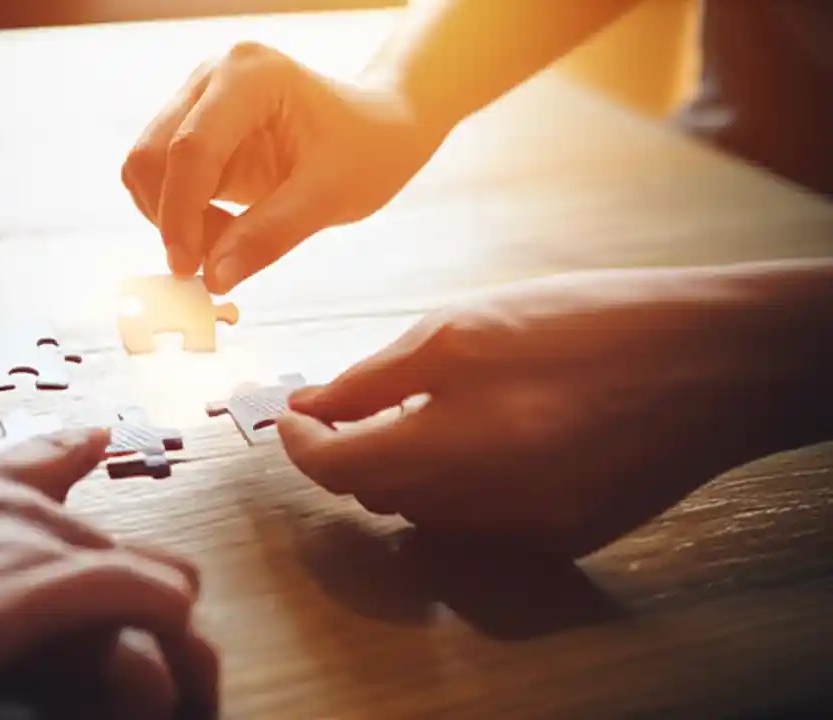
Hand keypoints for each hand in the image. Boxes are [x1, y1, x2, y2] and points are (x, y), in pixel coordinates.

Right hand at [0, 429, 215, 715]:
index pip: (75, 470)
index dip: (112, 530)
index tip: (134, 562)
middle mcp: (18, 506)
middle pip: (149, 559)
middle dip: (163, 629)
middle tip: (148, 699)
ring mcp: (25, 540)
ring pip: (167, 585)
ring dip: (173, 655)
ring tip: (150, 713)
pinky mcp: (24, 588)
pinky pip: (146, 600)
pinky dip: (160, 657)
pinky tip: (141, 696)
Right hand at [122, 42, 441, 292]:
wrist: (376, 131)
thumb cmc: (365, 152)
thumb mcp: (329, 197)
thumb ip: (269, 235)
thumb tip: (213, 278)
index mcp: (250, 76)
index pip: (191, 148)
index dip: (181, 214)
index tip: (190, 268)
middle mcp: (213, 78)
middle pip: (152, 155)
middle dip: (174, 218)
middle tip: (215, 262)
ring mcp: (197, 100)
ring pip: (146, 169)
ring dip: (174, 219)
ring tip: (229, 241)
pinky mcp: (191, 128)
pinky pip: (160, 179)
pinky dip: (179, 215)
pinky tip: (222, 228)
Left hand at [279, 268, 806, 556]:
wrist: (710, 361)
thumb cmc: (583, 326)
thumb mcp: (461, 331)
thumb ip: (371, 379)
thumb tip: (307, 408)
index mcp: (450, 448)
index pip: (336, 469)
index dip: (299, 445)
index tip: (288, 417)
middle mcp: (482, 509)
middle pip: (377, 494)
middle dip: (352, 450)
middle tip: (355, 401)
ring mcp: (525, 533)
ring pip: (425, 513)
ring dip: (405, 468)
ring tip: (433, 409)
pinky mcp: (561, 539)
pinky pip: (478, 523)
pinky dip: (459, 486)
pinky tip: (489, 435)